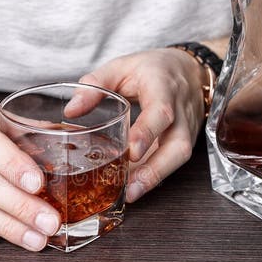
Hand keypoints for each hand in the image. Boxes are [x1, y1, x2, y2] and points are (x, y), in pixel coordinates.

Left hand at [75, 49, 205, 202]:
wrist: (190, 71)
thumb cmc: (153, 69)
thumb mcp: (121, 67)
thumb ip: (95, 85)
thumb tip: (71, 110)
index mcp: (164, 87)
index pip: (161, 112)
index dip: (148, 132)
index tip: (132, 152)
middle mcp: (181, 111)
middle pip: (177, 145)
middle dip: (155, 169)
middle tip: (130, 187)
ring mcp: (187, 129)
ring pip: (179, 158)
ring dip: (155, 178)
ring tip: (129, 194)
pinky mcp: (184, 142)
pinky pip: (172, 162)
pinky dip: (154, 176)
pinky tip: (133, 188)